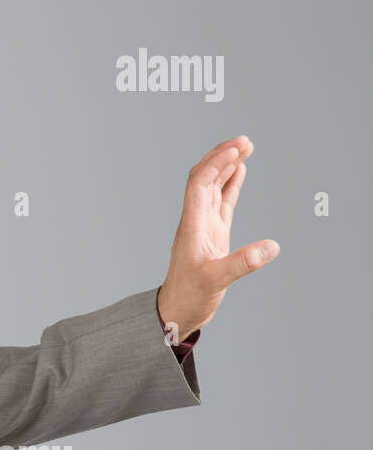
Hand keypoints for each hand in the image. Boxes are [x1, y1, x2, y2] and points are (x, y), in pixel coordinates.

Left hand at [157, 135, 278, 342]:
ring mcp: (204, 225)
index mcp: (192, 226)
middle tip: (245, 140)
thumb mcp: (216, 281)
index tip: (236, 148)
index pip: (200, 184)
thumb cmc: (190, 296)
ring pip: (213, 187)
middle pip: (204, 178)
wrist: (177, 310)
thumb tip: (272, 247)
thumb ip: (242, 263)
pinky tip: (240, 171)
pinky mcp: (213, 233)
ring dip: (226, 165)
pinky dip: (230, 185)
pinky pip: (221, 202)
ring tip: (245, 146)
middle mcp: (196, 220)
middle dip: (222, 156)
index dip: (216, 163)